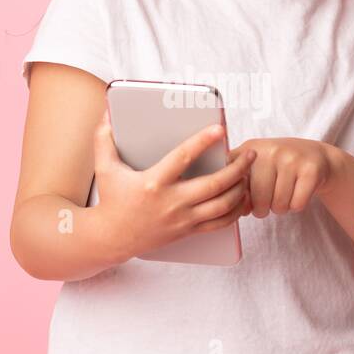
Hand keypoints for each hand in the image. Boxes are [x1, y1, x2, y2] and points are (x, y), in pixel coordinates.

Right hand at [91, 109, 256, 261]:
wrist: (112, 239)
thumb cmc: (111, 200)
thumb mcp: (104, 168)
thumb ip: (104, 139)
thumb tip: (107, 114)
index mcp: (153, 183)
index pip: (183, 158)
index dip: (203, 141)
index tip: (219, 129)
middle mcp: (171, 202)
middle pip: (214, 184)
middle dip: (237, 168)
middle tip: (250, 154)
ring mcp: (182, 219)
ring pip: (222, 205)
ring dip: (240, 188)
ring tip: (247, 173)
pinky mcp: (188, 231)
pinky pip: (220, 223)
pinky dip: (236, 210)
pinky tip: (242, 198)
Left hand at [225, 137, 336, 217]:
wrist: (316, 156)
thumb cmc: (279, 165)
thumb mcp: (256, 166)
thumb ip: (241, 185)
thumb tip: (240, 210)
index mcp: (251, 148)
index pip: (237, 186)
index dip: (243, 199)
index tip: (249, 196)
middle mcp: (271, 150)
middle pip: (259, 200)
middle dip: (263, 209)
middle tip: (270, 200)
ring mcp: (292, 159)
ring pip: (279, 205)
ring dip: (281, 207)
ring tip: (285, 194)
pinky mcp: (311, 170)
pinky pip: (297, 205)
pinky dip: (297, 206)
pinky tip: (298, 192)